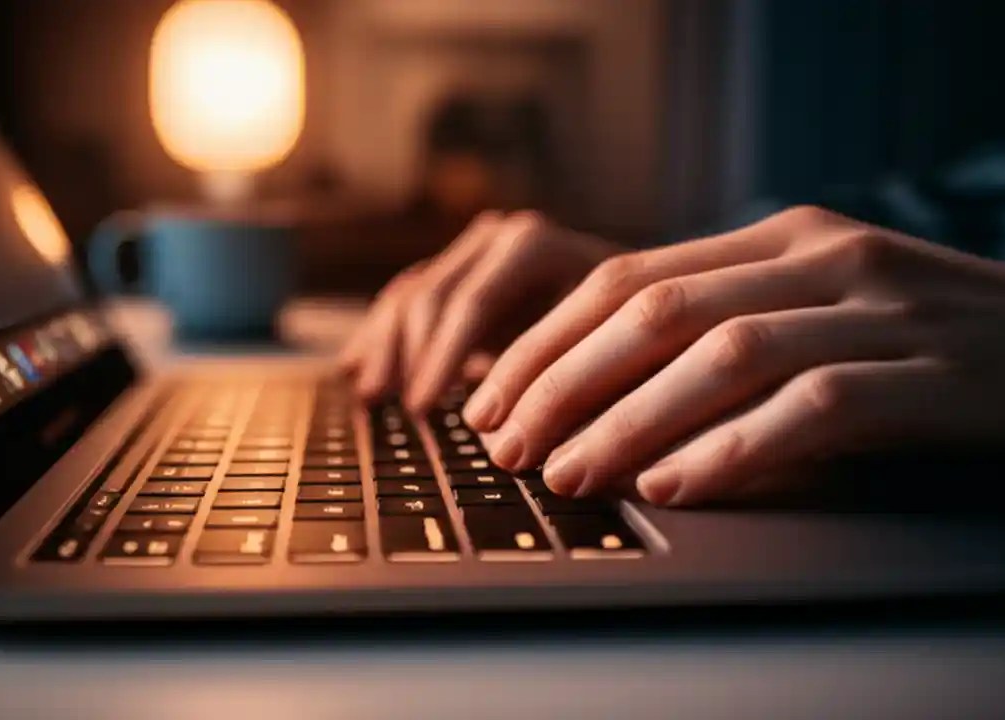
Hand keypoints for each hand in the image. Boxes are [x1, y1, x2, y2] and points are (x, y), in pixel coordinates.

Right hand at [339, 211, 621, 409]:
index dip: (441, 359)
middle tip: (400, 410)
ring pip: (412, 293)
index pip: (471, 302)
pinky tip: (359, 370)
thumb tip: (504, 429)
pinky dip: (384, 336)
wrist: (645, 300)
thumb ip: (556, 378)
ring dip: (387, 347)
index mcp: (533, 245)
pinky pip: (408, 296)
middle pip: (432, 295)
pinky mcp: (461, 269)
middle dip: (411, 358)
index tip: (425, 410)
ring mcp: (476, 248)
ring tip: (372, 396)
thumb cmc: (635, 333)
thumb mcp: (609, 349)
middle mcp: (499, 235)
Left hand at [461, 206, 1004, 505]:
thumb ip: (723, 329)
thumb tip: (596, 394)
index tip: (490, 401)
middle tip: (508, 446)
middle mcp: (820, 256)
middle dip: (565, 382)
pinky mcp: (936, 372)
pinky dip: (735, 447)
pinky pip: (814, 406)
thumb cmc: (923, 343)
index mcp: (779, 237)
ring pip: (725, 354)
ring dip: (630, 419)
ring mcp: (882, 307)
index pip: (628, 277)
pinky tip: (675, 486)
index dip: (547, 342)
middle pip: (657, 310)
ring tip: (568, 473)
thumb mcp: (815, 311)